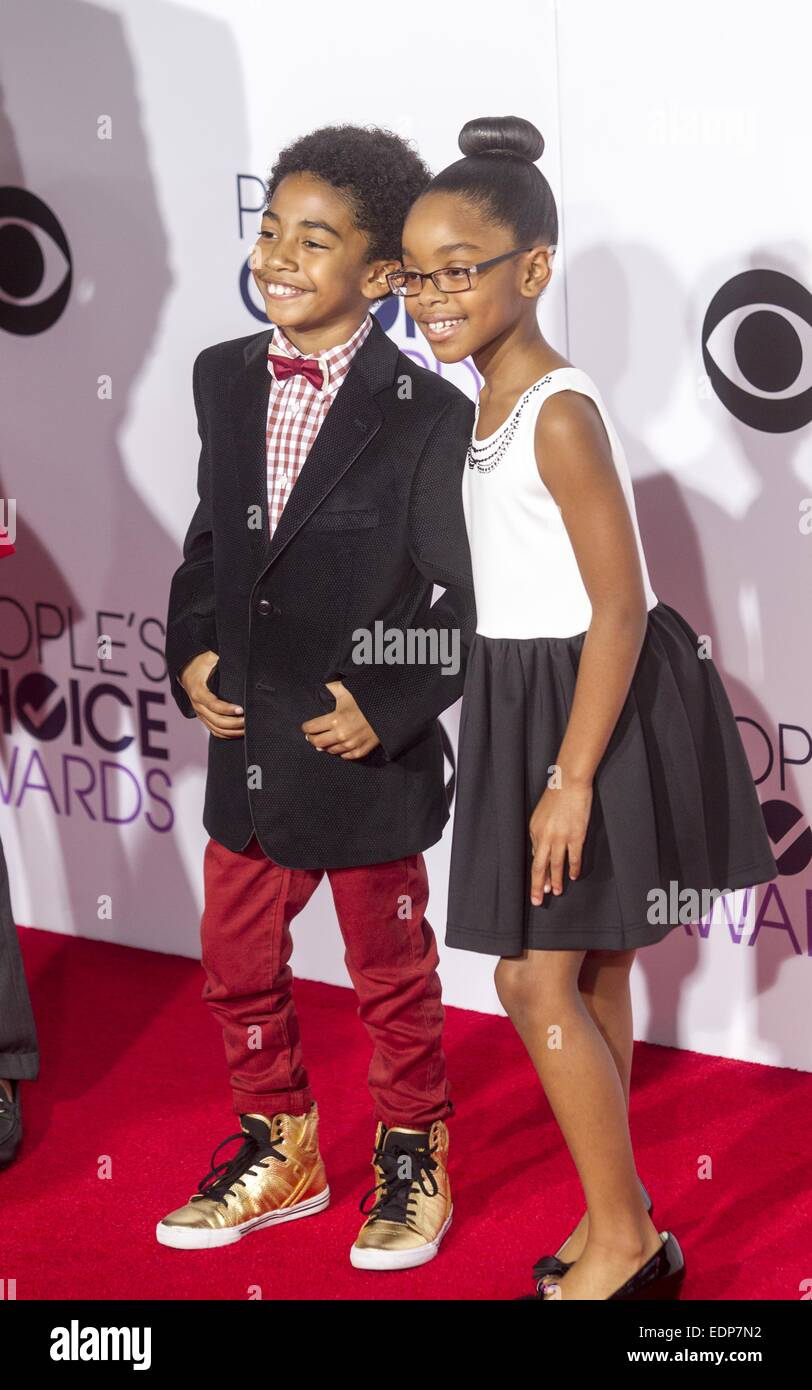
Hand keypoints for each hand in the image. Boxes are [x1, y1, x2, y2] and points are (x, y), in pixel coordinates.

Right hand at [179, 650, 244, 738]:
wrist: (186, 670)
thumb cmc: (202, 663)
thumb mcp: (210, 657)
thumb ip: (222, 658)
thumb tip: (240, 659)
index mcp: (198, 690)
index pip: (213, 704)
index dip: (227, 709)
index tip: (241, 709)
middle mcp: (197, 704)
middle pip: (216, 720)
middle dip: (234, 723)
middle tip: (249, 721)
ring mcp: (199, 712)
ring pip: (215, 728)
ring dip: (232, 731)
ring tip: (247, 728)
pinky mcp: (203, 717)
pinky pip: (214, 730)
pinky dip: (226, 734)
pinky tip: (239, 732)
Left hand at [301, 680, 380, 758]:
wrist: (388, 711)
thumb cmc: (366, 700)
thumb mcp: (347, 690)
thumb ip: (332, 687)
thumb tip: (323, 685)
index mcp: (335, 719)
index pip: (311, 728)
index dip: (306, 728)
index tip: (305, 727)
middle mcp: (341, 734)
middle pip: (318, 743)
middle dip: (312, 739)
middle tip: (310, 737)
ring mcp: (351, 744)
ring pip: (331, 750)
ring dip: (325, 746)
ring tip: (323, 742)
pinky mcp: (361, 750)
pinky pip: (346, 756)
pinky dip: (341, 752)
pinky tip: (339, 747)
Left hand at [529, 780, 592, 904]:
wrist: (569, 783)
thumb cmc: (556, 796)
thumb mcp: (541, 815)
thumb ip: (540, 834)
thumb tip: (540, 852)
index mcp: (534, 830)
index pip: (535, 857)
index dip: (537, 874)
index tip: (538, 887)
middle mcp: (545, 836)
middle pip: (539, 867)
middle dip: (538, 886)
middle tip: (537, 900)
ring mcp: (560, 837)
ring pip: (556, 865)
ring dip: (556, 881)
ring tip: (556, 893)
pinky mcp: (576, 836)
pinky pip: (573, 858)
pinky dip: (573, 869)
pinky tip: (573, 877)